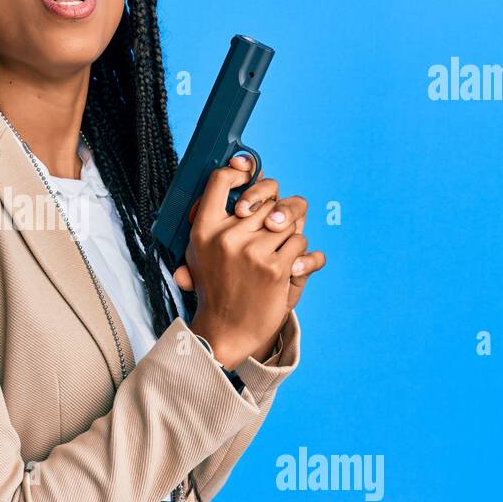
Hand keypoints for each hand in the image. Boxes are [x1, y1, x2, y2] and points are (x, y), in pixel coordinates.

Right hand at [172, 155, 325, 365]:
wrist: (227, 331)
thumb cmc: (217, 289)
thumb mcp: (201, 253)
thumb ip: (219, 218)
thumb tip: (246, 170)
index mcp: (203, 230)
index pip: (220, 180)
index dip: (240, 169)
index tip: (250, 172)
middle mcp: (226, 237)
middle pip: (267, 198)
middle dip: (278, 209)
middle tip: (275, 226)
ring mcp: (251, 252)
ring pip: (287, 220)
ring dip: (290, 234)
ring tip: (280, 251)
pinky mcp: (275, 269)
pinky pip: (300, 243)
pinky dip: (301, 255)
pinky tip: (290, 266)